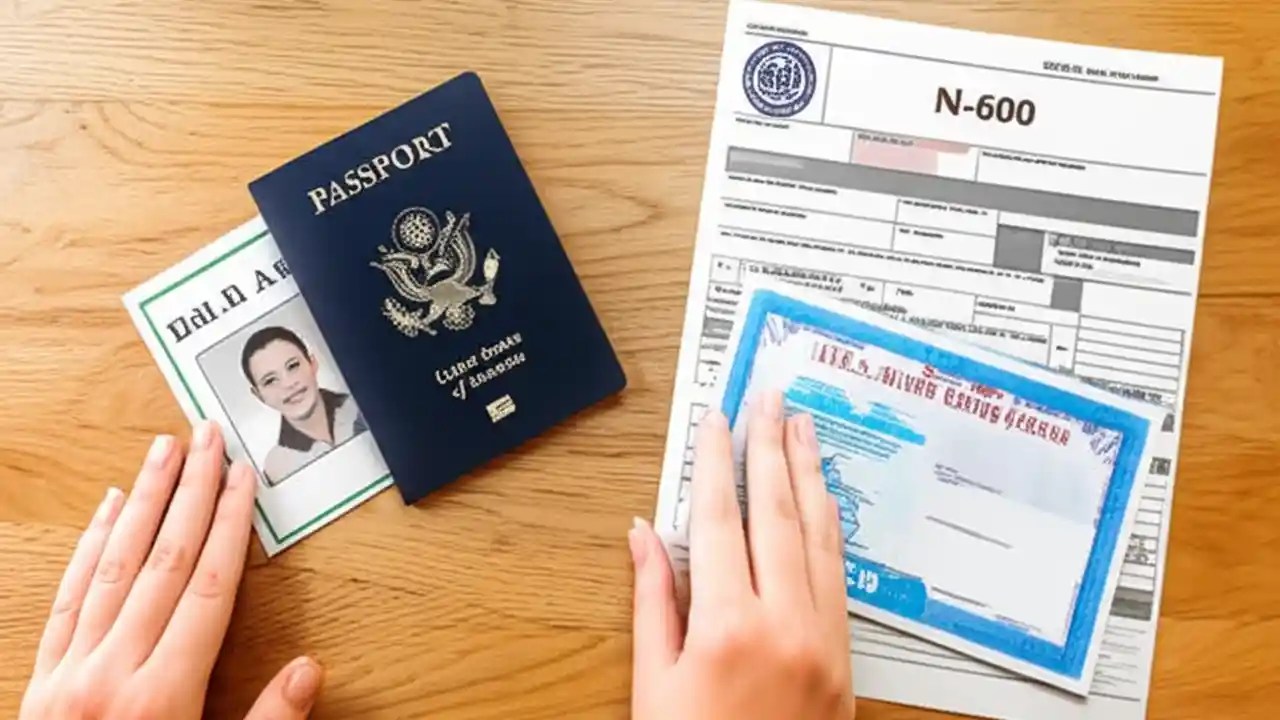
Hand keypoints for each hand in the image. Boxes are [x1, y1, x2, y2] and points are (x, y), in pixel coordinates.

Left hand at [20, 422, 323, 719]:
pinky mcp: (41, 682)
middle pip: (161, 562)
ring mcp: (69, 674)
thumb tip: (310, 670)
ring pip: (112, 568)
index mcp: (163, 696)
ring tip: (160, 452)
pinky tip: (106, 512)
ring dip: (141, 503)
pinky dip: (88, 550)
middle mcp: (112, 673)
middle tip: (205, 435)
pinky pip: (68, 600)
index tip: (241, 476)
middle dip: (189, 493)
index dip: (228, 525)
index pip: (206, 587)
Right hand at [630, 390, 854, 718]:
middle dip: (771, 446)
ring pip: (817, 534)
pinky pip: (837, 572)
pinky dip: (830, 526)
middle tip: (769, 396)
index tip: (715, 419)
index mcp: (727, 626)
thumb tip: (644, 533)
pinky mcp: (844, 655)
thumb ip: (653, 600)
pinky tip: (823, 497)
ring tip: (802, 427)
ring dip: (808, 474)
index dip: (717, 461)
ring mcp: (822, 637)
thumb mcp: (654, 684)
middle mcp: (784, 621)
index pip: (721, 518)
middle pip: (776, 512)